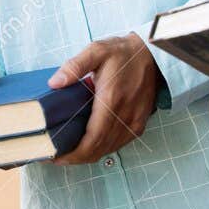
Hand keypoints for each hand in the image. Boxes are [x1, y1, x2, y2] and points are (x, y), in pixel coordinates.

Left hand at [49, 34, 162, 163]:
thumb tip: (54, 83)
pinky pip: (118, 144)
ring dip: (87, 155)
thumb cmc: (123, 52)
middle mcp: (124, 115)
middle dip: (75, 158)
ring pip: (108, 149)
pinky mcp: (138, 124)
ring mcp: (134, 122)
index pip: (92, 139)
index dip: (73, 153)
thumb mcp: (96, 50)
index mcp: (111, 100)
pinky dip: (101, 148)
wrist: (154, 54)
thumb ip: (74, 66)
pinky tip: (88, 144)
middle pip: (98, 149)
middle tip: (55, 155)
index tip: (55, 156)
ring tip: (67, 151)